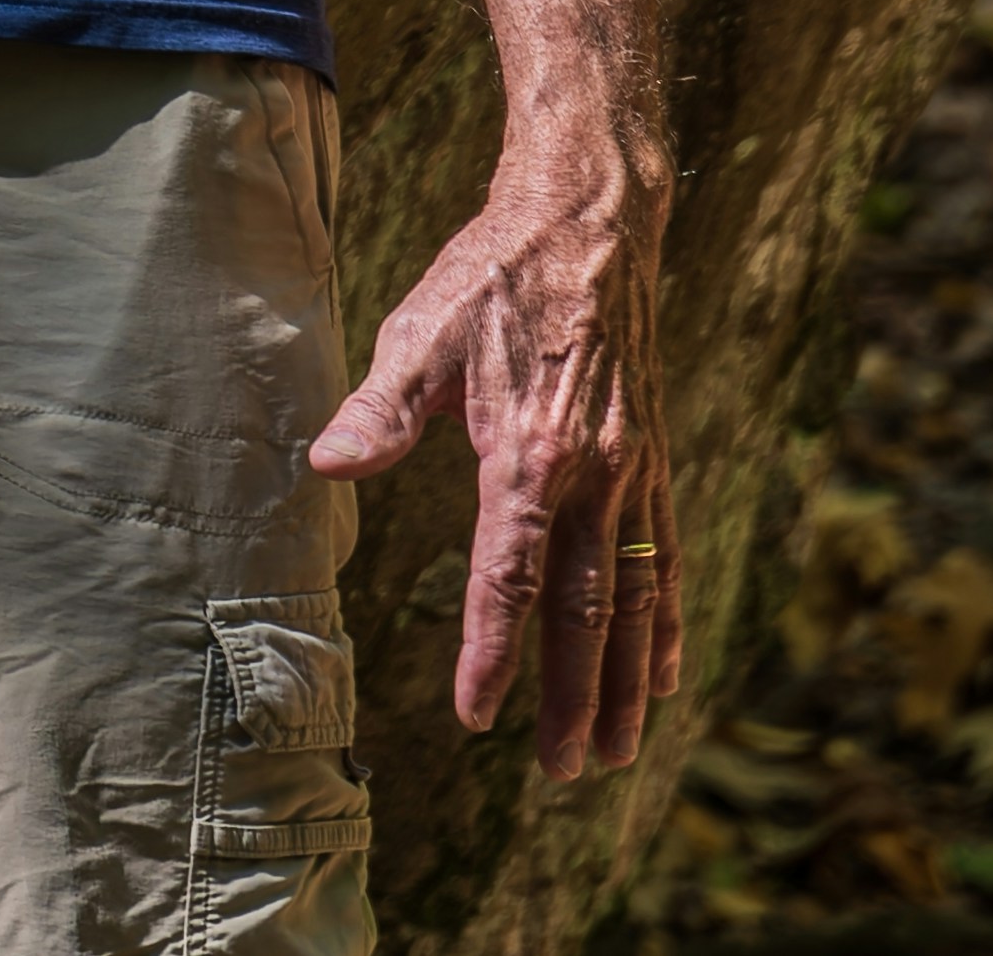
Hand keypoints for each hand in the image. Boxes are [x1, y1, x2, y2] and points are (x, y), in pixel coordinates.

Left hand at [308, 138, 677, 778]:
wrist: (592, 223)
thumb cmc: (493, 275)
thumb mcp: (422, 328)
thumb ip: (380, 408)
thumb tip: (325, 463)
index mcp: (530, 449)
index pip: (510, 575)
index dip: (493, 650)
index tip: (477, 715)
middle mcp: (596, 472)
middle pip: (588, 609)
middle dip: (578, 697)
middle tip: (567, 770)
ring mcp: (637, 471)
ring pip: (638, 598)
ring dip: (630, 681)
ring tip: (620, 751)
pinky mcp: (656, 462)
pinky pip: (667, 559)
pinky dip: (667, 623)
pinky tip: (664, 672)